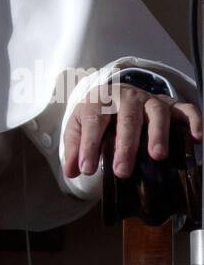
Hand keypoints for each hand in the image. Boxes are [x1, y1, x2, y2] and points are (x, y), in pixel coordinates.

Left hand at [62, 82, 201, 180]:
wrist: (116, 93)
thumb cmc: (98, 115)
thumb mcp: (79, 125)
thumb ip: (74, 147)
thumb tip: (72, 171)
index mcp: (101, 100)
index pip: (93, 121)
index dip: (88, 145)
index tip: (87, 169)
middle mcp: (127, 97)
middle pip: (126, 118)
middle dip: (125, 145)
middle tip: (121, 171)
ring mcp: (150, 100)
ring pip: (156, 112)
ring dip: (157, 133)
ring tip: (157, 156)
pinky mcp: (170, 105)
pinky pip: (185, 110)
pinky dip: (193, 120)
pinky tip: (196, 137)